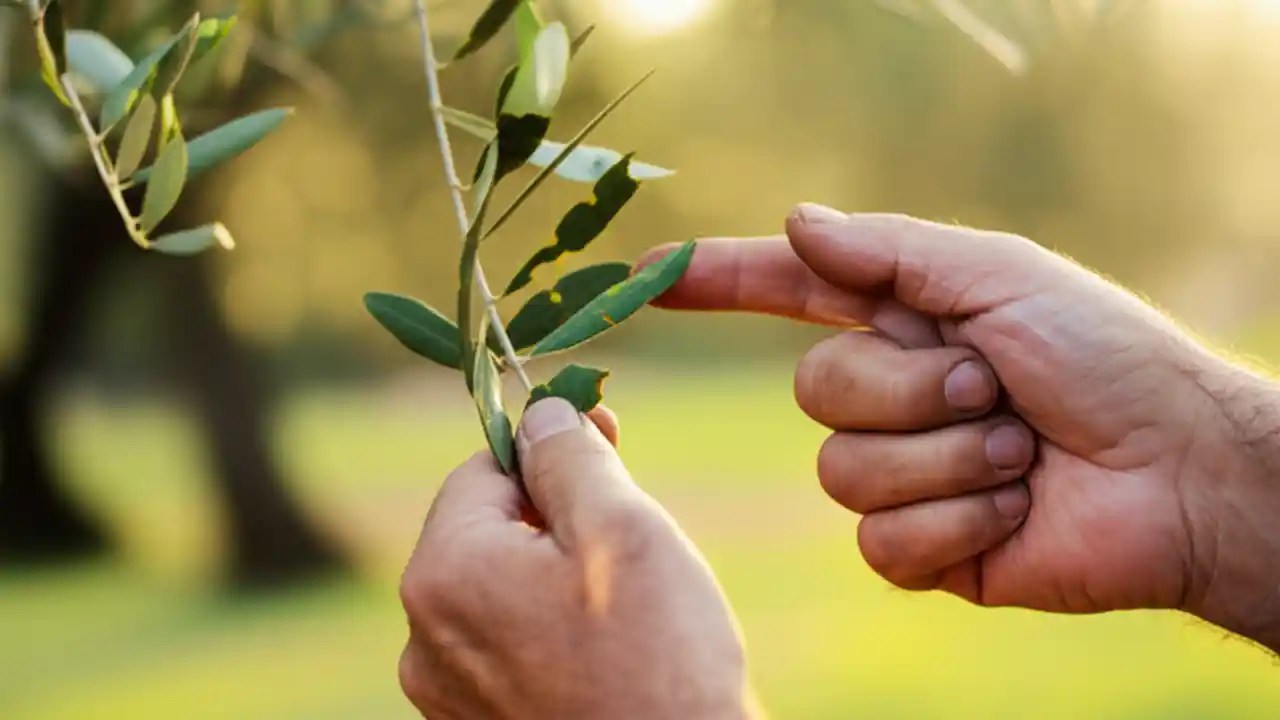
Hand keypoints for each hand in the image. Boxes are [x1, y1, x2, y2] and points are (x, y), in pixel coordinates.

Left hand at [398, 400, 757, 718]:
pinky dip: (552, 633)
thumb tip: (540, 412)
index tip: (611, 445)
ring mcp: (446, 695)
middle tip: (631, 534)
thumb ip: (570, 457)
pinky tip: (608, 653)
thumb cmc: (658, 661)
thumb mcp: (623, 528)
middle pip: (489, 531)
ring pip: (502, 590)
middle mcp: (422, 639)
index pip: (484, 470)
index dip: (550, 454)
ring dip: (557, 576)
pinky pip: (508, 649)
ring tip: (628, 607)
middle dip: (557, 519)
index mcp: (444, 574)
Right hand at [648, 205, 1279, 650]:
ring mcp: (903, 476)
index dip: (722, 280)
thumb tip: (797, 222)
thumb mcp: (999, 276)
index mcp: (905, 320)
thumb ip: (890, 252)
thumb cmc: (1104, 357)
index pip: (788, 292)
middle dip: (912, 389)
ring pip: (844, 472)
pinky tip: (1016, 511)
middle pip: (816, 389)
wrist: (1179, 474)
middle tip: (994, 389)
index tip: (652, 278)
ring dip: (947, 460)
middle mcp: (892, 397)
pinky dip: (959, 522)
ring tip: (1019, 455)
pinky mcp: (923, 551)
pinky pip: (883, 544)